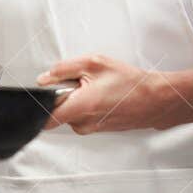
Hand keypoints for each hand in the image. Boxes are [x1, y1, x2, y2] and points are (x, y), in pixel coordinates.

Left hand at [37, 54, 176, 133]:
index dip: (38, 108)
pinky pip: (82, 116)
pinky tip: (101, 96)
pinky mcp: (98, 129)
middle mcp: (84, 123)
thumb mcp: (94, 63)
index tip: (38, 99)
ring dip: (76, 100)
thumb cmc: (130, 82)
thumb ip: (64, 69)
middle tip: (79, 83)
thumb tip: (44, 78)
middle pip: (58, 111)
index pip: (45, 119)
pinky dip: (86, 105)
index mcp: (80, 106)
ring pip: (70, 113)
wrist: (155, 99)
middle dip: (63, 96)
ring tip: (95, 88)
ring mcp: (91, 129)